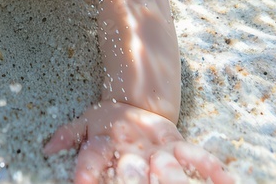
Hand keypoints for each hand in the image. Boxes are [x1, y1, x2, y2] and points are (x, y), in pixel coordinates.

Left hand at [43, 101, 232, 183]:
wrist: (140, 99)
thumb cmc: (108, 120)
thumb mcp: (85, 123)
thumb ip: (69, 136)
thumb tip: (46, 150)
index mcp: (107, 140)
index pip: (94, 157)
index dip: (87, 170)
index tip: (81, 183)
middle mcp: (133, 147)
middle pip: (132, 170)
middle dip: (132, 183)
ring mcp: (159, 148)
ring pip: (168, 169)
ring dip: (172, 182)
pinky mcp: (180, 147)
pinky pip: (200, 160)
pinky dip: (214, 172)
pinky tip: (229, 183)